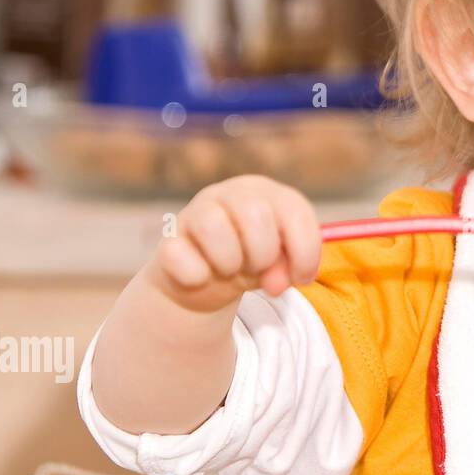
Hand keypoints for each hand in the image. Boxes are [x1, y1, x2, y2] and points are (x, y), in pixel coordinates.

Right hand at [150, 175, 322, 313]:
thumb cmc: (251, 262)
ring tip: (230, 270)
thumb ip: (287, 269)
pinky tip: (202, 277)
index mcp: (266, 192)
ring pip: (213, 227)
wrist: (203, 282)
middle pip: (255, 214)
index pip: (295, 209)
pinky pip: (180, 256)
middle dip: (263, 254)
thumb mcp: (279, 264)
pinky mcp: (168, 240)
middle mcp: (230, 193)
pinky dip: (197, 276)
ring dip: (230, 263)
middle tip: (257, 268)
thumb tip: (275, 282)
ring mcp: (195, 212)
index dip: (305, 251)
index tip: (301, 279)